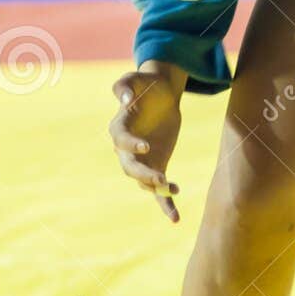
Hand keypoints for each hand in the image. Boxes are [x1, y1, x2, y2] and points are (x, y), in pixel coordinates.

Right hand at [108, 69, 183, 221]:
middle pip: (130, 166)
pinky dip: (165, 204)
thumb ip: (125, 85)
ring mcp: (141, 160)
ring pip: (144, 181)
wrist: (161, 95)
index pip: (120, 139)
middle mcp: (126, 149)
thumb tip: (125, 100)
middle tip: (160, 177)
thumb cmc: (146, 84)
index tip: (146, 146)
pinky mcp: (157, 167)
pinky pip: (158, 190)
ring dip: (156, 188)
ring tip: (173, 189)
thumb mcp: (136, 77)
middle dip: (143, 173)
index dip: (131, 144)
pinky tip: (175, 218)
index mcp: (119, 127)